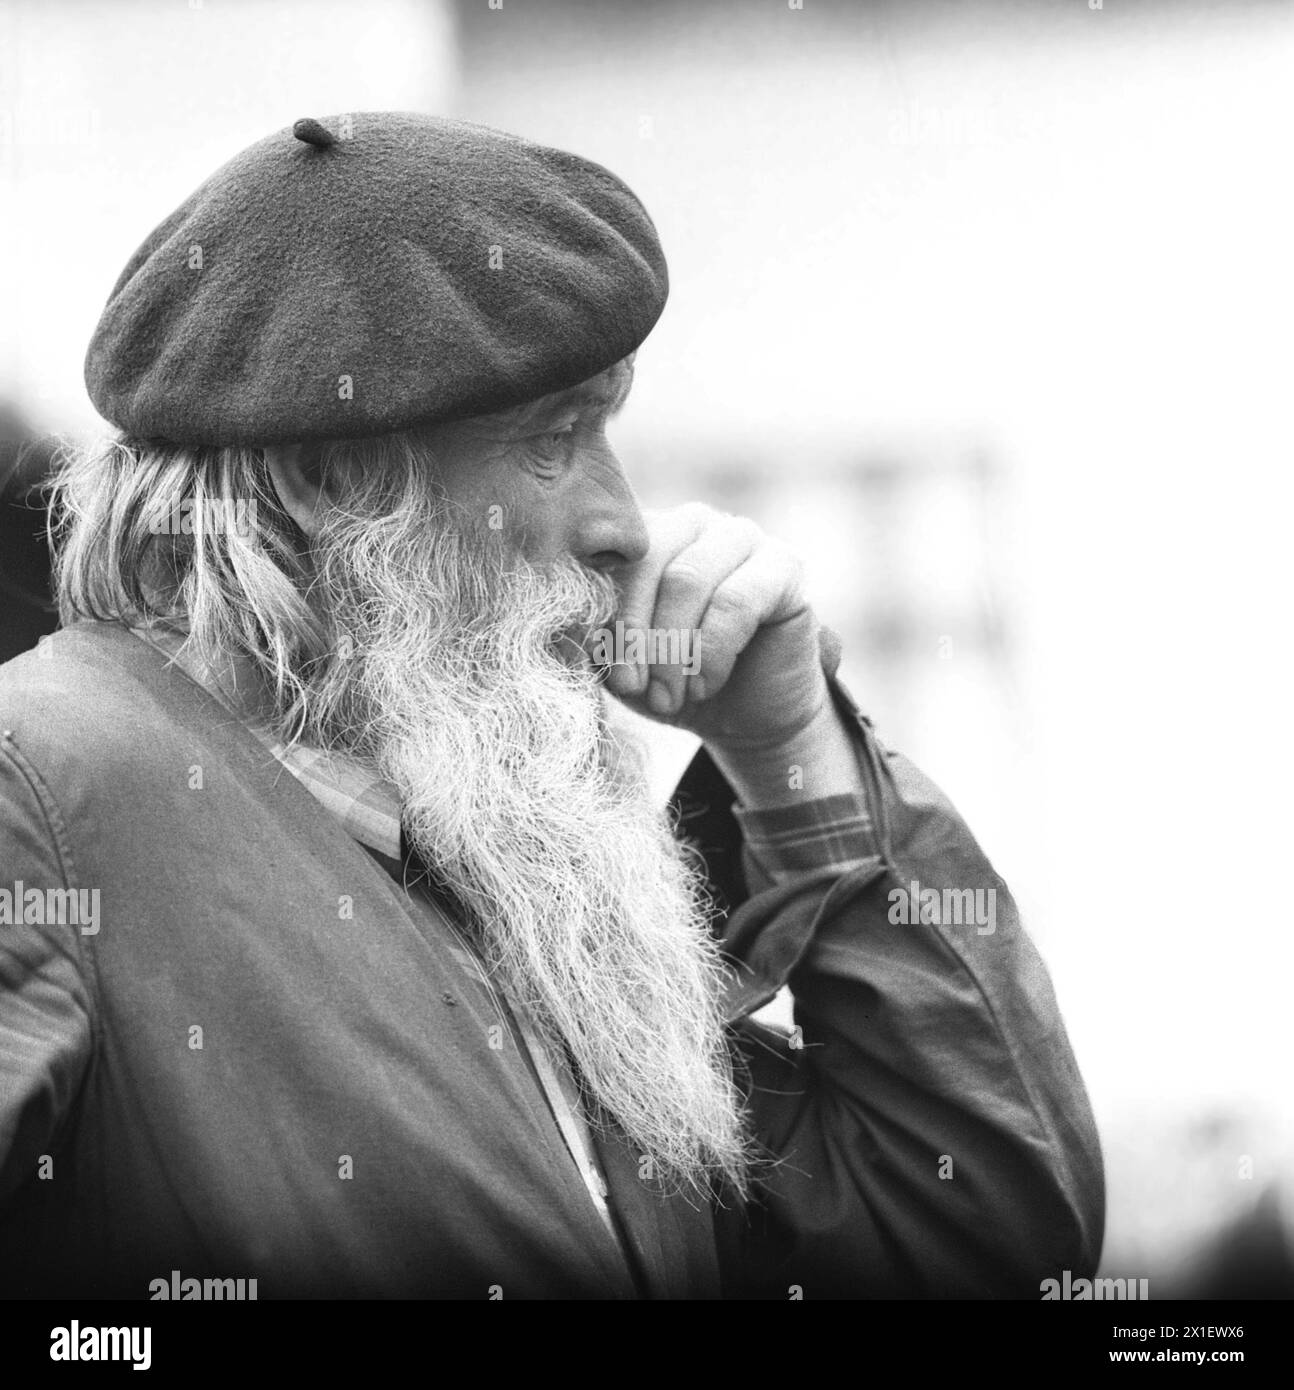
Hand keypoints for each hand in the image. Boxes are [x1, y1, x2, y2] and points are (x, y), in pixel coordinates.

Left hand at [597, 503, 829, 750]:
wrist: (747, 719)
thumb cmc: (674, 683)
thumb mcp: (619, 664)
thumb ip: (591, 636)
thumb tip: (561, 626)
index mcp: (644, 535)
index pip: (609, 555)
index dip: (605, 619)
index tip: (611, 678)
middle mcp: (692, 522)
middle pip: (648, 561)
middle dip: (637, 635)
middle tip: (636, 690)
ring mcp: (741, 536)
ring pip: (689, 580)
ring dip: (673, 650)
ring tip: (670, 698)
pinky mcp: (784, 565)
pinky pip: (736, 601)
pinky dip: (712, 653)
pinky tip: (705, 685)